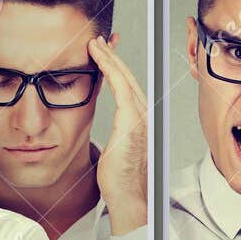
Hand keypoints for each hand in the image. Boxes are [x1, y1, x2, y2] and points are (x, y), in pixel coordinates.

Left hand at [89, 34, 147, 235]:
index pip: (129, 87)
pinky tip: (100, 58)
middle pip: (129, 78)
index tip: (104, 53)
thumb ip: (118, 137)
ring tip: (95, 44)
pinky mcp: (132, 122)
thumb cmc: (121, 181)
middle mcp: (145, 116)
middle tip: (98, 41)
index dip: (117, 67)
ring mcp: (141, 118)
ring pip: (125, 78)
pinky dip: (110, 69)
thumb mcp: (117, 151)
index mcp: (141, 121)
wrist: (129, 198)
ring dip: (109, 58)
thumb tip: (113, 136)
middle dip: (113, 57)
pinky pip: (121, 87)